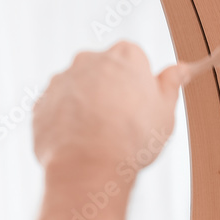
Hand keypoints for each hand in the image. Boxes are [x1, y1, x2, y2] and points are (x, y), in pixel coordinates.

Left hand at [31, 41, 181, 176]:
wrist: (88, 165)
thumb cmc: (133, 138)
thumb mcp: (165, 111)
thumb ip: (170, 85)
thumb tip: (180, 69)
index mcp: (123, 54)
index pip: (133, 60)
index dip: (138, 85)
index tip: (140, 106)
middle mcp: (87, 59)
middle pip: (102, 71)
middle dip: (109, 91)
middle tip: (119, 123)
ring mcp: (60, 81)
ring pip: (77, 90)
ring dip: (84, 106)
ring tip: (96, 137)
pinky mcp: (39, 104)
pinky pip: (55, 109)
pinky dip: (64, 122)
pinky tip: (76, 143)